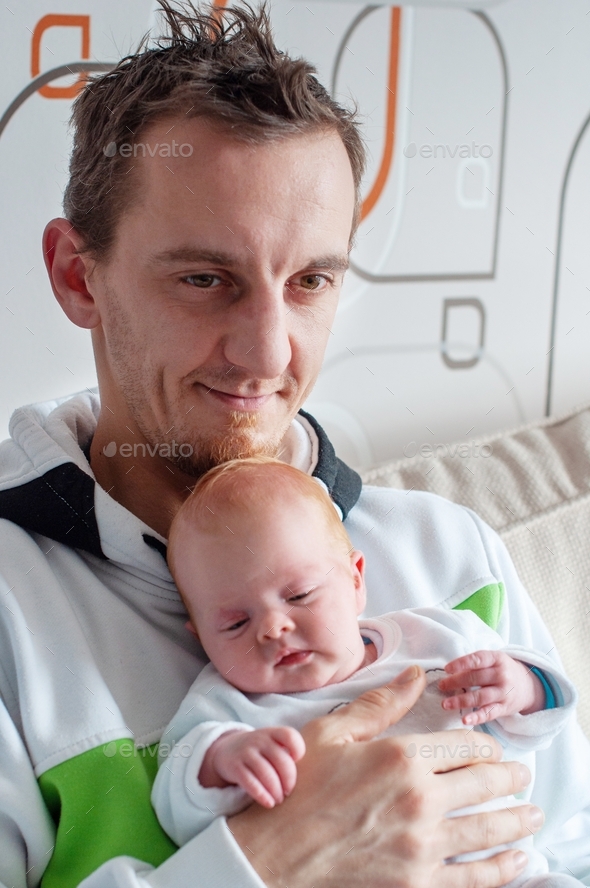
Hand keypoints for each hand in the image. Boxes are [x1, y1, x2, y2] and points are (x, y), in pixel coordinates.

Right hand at [201, 727, 304, 807]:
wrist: (227, 750)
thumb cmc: (260, 752)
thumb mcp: (273, 745)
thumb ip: (288, 755)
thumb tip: (311, 778)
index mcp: (273, 733)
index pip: (290, 735)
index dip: (298, 750)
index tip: (297, 762)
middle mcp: (260, 740)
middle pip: (281, 759)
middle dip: (289, 780)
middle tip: (289, 792)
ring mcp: (246, 752)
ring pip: (266, 773)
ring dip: (276, 790)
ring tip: (279, 800)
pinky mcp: (235, 767)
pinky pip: (250, 782)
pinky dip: (262, 795)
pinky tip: (269, 803)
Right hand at [229, 664, 542, 887]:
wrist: (273, 857)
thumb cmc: (297, 790)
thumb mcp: (332, 733)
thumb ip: (380, 704)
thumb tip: (416, 676)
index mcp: (400, 757)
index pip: (465, 745)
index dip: (488, 745)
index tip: (494, 749)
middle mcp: (419, 800)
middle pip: (486, 784)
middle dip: (511, 778)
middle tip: (522, 777)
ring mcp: (422, 847)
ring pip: (489, 831)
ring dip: (518, 821)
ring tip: (532, 815)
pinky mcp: (418, 885)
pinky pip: (476, 879)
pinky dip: (504, 869)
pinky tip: (517, 860)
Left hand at [439, 650, 544, 724]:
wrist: (528, 686)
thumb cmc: (502, 670)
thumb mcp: (493, 660)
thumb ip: (475, 664)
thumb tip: (449, 672)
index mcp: (497, 659)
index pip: (477, 660)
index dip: (461, 664)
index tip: (446, 669)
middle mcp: (501, 675)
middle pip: (475, 678)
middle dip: (455, 682)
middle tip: (441, 686)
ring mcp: (503, 693)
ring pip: (480, 697)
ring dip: (461, 701)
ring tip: (445, 704)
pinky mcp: (504, 708)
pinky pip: (489, 713)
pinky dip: (477, 717)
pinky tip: (465, 720)